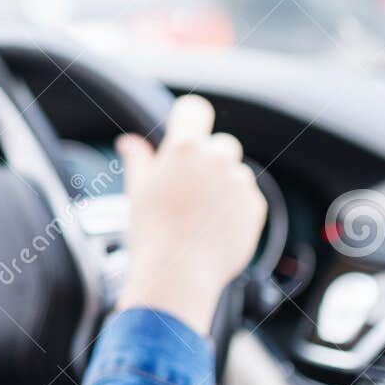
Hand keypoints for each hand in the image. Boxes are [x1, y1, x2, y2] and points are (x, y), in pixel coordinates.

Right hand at [113, 94, 267, 336]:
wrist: (178, 274)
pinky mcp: (255, 205)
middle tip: (189, 189)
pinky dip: (235, 207)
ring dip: (222, 185)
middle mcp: (215, 159)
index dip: (190, 119)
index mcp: (183, 149)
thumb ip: (139, 159)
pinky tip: (214, 227)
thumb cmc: (152, 233)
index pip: (195, 109)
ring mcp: (238, 182)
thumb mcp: (138, 190)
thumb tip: (130, 142)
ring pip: (234, 171)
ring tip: (201, 214)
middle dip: (207, 160)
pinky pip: (247, 196)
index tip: (185, 132)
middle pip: (219, 143)